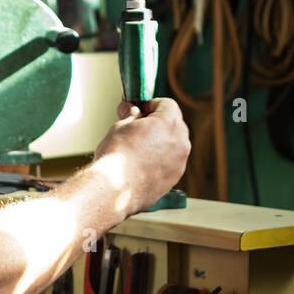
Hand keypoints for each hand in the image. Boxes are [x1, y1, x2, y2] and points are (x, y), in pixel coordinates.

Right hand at [92, 98, 190, 212]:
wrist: (114, 190)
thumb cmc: (116, 158)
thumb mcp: (120, 127)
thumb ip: (132, 117)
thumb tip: (134, 112)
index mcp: (168, 123)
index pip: (168, 104)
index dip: (152, 104)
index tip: (141, 109)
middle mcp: (180, 142)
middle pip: (175, 123)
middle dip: (159, 122)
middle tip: (138, 126)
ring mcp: (179, 162)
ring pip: (174, 144)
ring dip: (161, 141)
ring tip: (138, 148)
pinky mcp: (174, 178)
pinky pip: (171, 161)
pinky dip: (161, 159)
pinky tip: (142, 164)